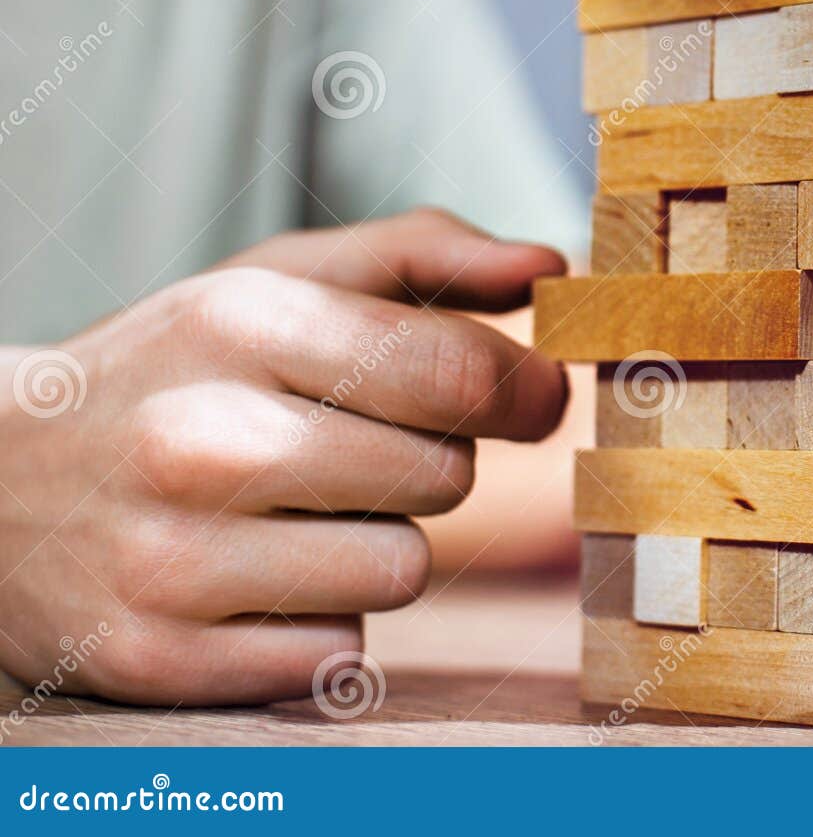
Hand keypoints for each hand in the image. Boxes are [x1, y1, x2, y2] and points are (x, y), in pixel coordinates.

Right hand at [0, 208, 565, 704]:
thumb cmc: (175, 371)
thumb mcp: (274, 280)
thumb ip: (420, 255)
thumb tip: (548, 267)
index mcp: (241, 322)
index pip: (457, 373)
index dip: (524, 391)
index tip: (534, 398)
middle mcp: (201, 440)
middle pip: (445, 478)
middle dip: (429, 464)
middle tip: (357, 450)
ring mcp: (173, 559)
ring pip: (403, 571)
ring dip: (380, 547)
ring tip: (300, 515)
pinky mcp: (161, 659)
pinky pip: (338, 652)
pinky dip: (318, 619)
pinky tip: (254, 579)